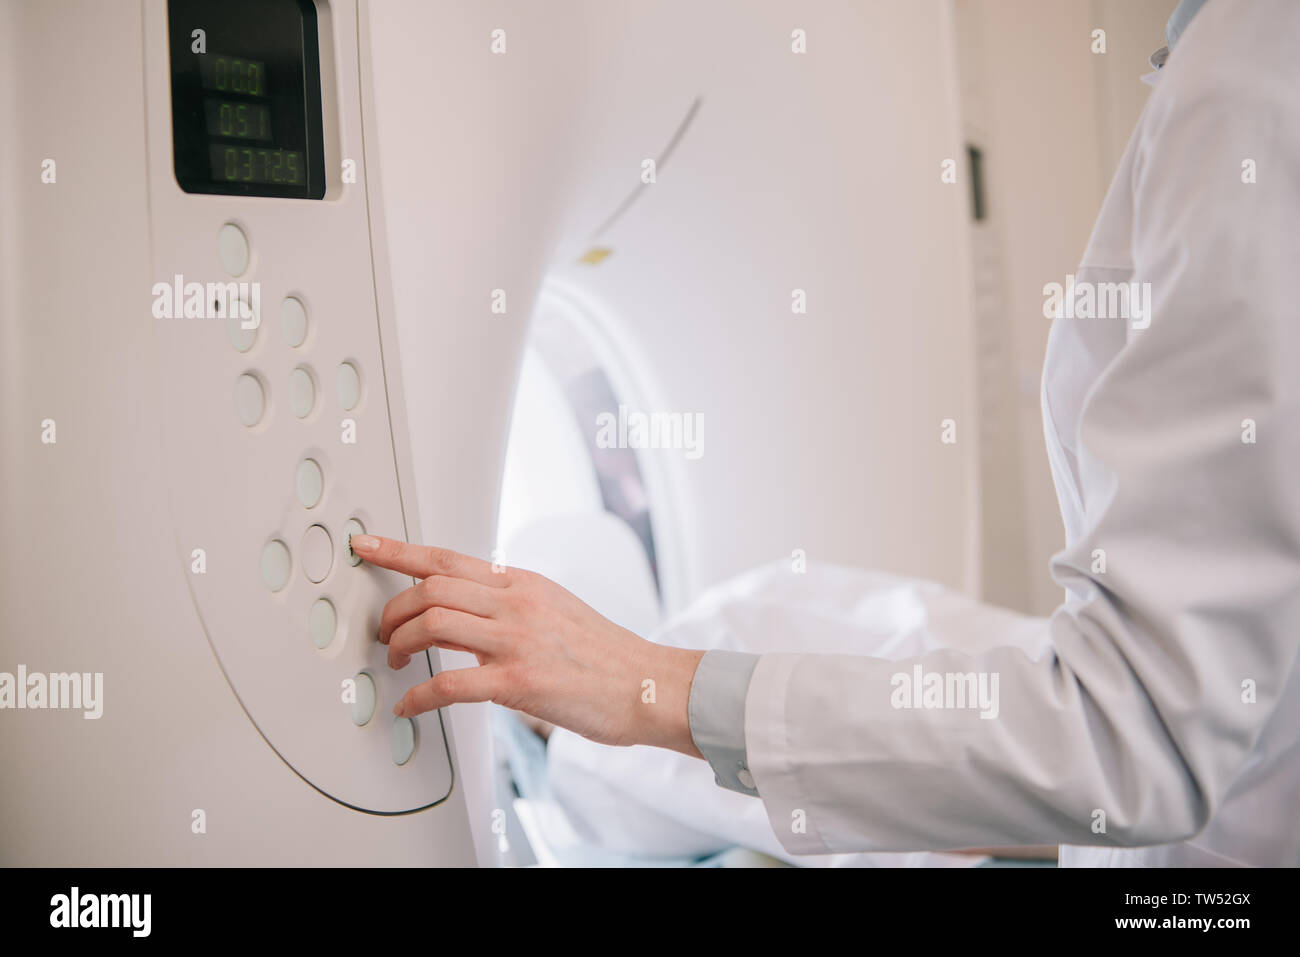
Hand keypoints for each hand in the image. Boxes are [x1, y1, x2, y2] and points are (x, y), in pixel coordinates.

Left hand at [349, 534, 703, 756]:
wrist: (646, 684)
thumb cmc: (602, 654)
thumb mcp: (553, 608)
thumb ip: (507, 605)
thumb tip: (460, 613)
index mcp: (521, 582)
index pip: (447, 556)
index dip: (398, 550)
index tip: (366, 545)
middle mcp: (516, 602)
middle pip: (431, 586)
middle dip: (393, 609)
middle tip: (384, 631)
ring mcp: (516, 640)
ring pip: (433, 623)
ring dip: (400, 643)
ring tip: (395, 661)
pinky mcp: (519, 681)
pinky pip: (449, 684)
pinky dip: (417, 697)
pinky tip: (409, 707)